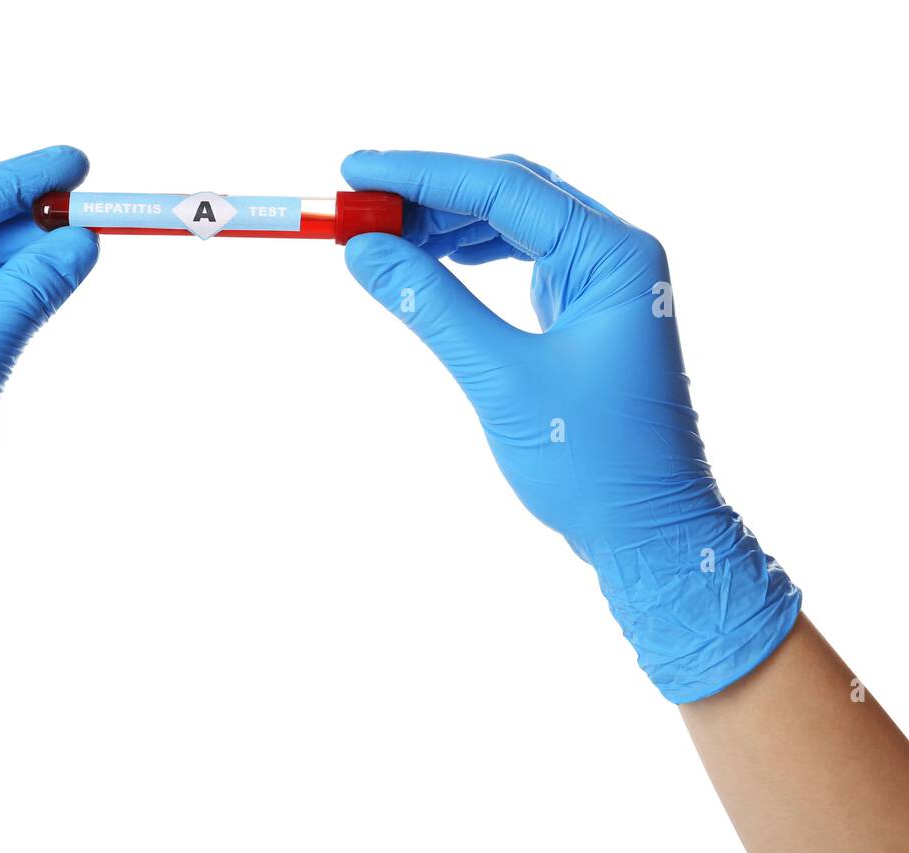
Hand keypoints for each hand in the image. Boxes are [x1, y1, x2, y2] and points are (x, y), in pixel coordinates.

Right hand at [342, 150, 799, 701]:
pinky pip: (520, 258)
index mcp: (613, 256)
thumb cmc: (594, 463)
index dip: (421, 174)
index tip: (355, 171)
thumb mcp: (500, 380)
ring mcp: (602, 282)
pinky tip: (429, 260)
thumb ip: (431, 307)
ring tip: (380, 235)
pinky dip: (469, 256)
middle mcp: (614, 254)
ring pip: (512, 223)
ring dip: (445, 224)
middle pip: (509, 193)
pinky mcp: (583, 311)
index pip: (504, 188)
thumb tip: (363, 251)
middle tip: (356, 206)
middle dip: (429, 195)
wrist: (649, 531)